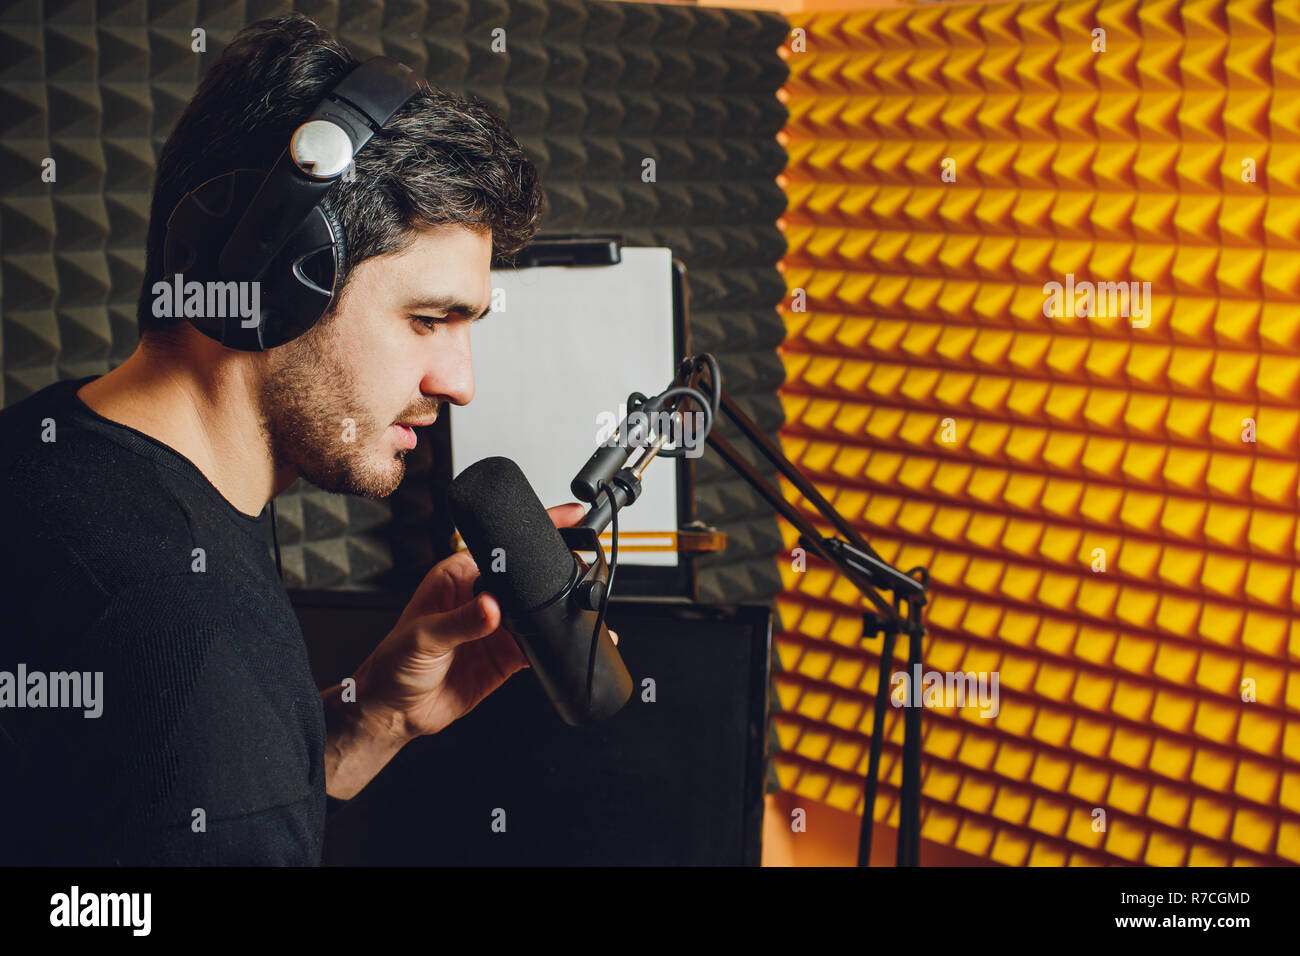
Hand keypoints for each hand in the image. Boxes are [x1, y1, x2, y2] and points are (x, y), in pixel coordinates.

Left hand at [347, 502, 617, 742]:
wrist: (394, 713)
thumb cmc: (392, 665)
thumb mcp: (424, 636)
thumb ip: (461, 621)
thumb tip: (492, 607)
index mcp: (457, 577)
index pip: (500, 548)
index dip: (531, 534)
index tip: (563, 521)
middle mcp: (478, 598)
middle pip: (526, 579)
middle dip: (552, 574)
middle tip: (575, 573)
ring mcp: (495, 628)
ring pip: (537, 612)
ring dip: (557, 611)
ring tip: (575, 609)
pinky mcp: (505, 657)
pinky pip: (537, 646)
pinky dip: (553, 645)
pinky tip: (562, 643)